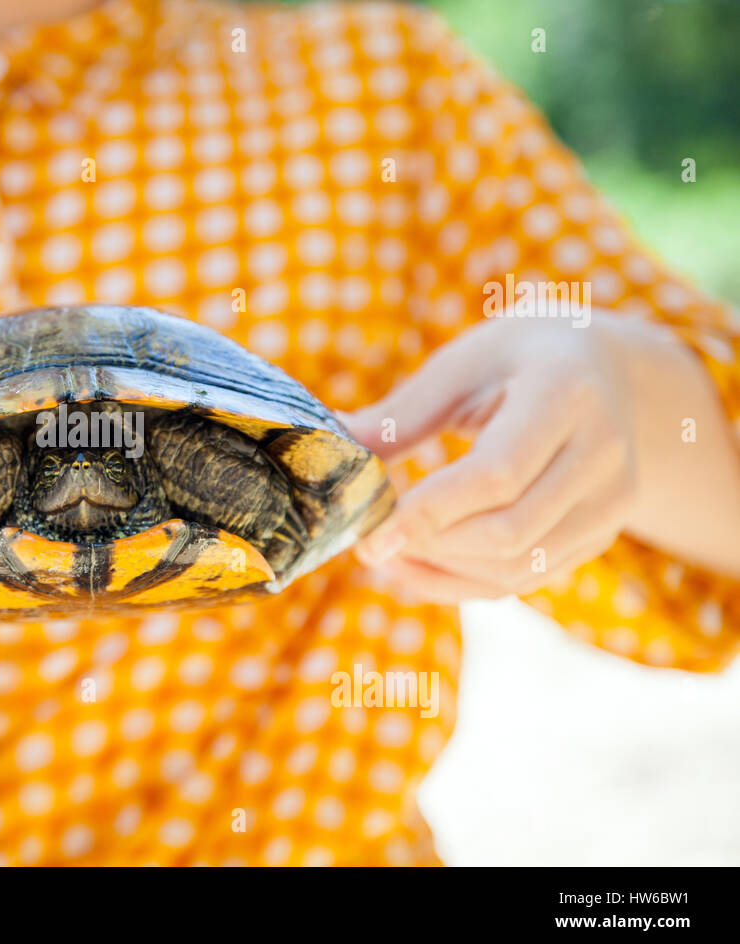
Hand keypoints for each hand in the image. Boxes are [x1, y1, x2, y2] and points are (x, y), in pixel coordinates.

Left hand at [341, 313, 640, 603]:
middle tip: (368, 543)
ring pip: (519, 567)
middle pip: (510, 531)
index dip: (428, 513)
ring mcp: (613, 500)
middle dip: (428, 547)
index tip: (369, 535)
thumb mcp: (463, 364)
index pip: (497, 475)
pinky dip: (467, 583)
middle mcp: (604, 453)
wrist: (609, 371)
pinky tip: (417, 567)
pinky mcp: (602, 533)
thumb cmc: (519, 358)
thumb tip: (333, 444)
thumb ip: (402, 414)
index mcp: (565, 394)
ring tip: (385, 557)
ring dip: (441, 573)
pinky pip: (529, 577)